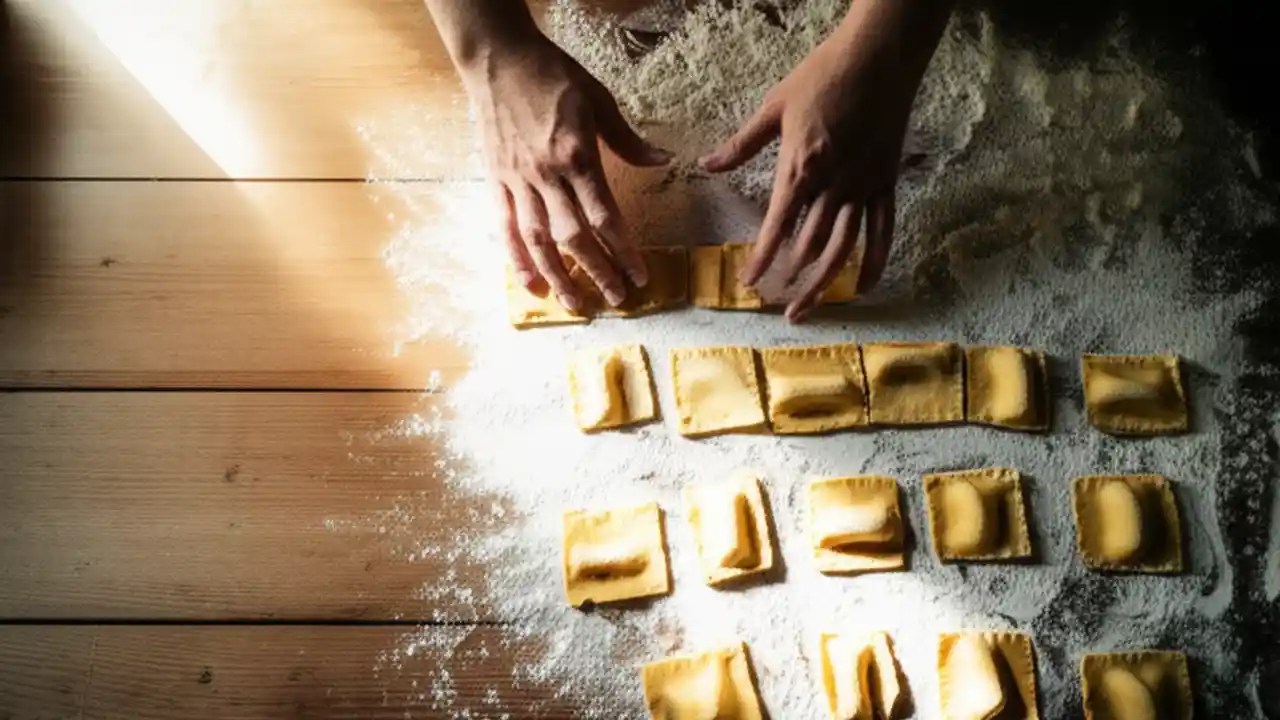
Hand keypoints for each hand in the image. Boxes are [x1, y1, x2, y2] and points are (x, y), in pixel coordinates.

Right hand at [461, 32, 670, 310]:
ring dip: (559, 275)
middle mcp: (546, 175)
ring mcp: (517, 181)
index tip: (640, 275)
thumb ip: (628, 140)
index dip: (624, 251)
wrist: (499, 58)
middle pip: (574, 237)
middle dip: (597, 271)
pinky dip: (517, 259)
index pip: (605, 216)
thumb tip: (663, 161)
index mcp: (576, 156)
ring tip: (576, 303)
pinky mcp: (496, 181)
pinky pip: (505, 227)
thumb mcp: (598, 99)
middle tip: (617, 297)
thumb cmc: (552, 74)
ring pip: (538, 240)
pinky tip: (530, 284)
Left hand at [700, 0, 949, 321]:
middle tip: (778, 307)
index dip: (763, 257)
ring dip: (825, 282)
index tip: (750, 282)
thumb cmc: (822, 76)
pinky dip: (874, 261)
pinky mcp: (885, 182)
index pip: (777, 225)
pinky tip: (861, 287)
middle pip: (811, 246)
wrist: (878, 57)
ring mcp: (863, 186)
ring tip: (808, 308)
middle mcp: (834, 184)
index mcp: (801, 166)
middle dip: (792, 280)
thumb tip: (707, 166)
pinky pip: (882, 230)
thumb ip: (741, 144)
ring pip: (845, 247)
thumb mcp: (773, 107)